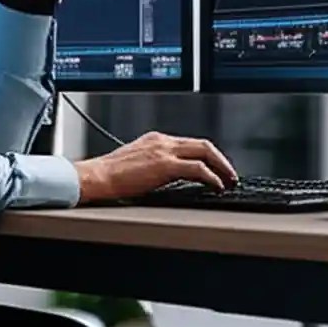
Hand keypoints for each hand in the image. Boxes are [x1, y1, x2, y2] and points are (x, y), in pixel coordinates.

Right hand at [73, 131, 238, 203]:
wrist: (98, 177)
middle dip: (221, 160)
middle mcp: (162, 141)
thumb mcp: (137, 162)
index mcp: (155, 140)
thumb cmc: (111, 174)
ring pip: (204, 152)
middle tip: (230, 174)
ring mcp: (164, 151)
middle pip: (203, 144)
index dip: (208, 156)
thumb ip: (156, 163)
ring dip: (221, 167)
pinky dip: (212, 177)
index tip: (216, 168)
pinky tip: (216, 186)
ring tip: (228, 181)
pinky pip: (198, 169)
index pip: (190, 143)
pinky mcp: (165, 165)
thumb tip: (172, 175)